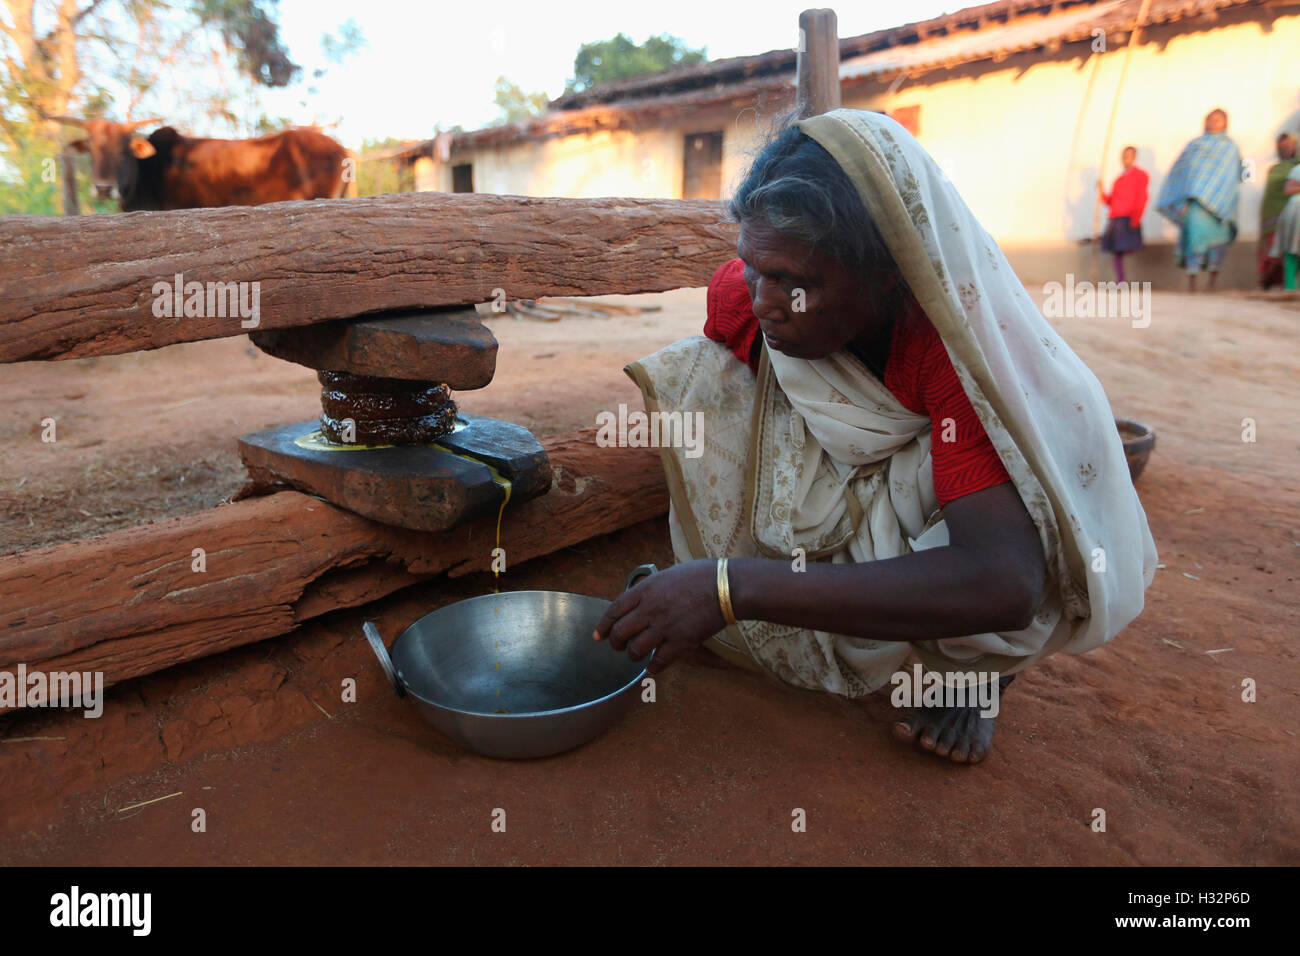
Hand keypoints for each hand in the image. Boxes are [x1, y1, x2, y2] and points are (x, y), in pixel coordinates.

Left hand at [593, 559, 725, 673]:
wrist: (726, 586)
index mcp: (646, 590)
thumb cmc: (701, 576)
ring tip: (637, 656)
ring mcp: (665, 627)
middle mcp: (650, 609)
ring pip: (636, 650)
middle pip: (620, 633)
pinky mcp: (681, 642)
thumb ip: (650, 590)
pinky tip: (652, 667)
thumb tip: (638, 602)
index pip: (614, 610)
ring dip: (633, 656)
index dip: (603, 626)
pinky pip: (659, 661)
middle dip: (616, 643)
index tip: (598, 636)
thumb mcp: (668, 575)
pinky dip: (653, 667)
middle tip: (619, 646)